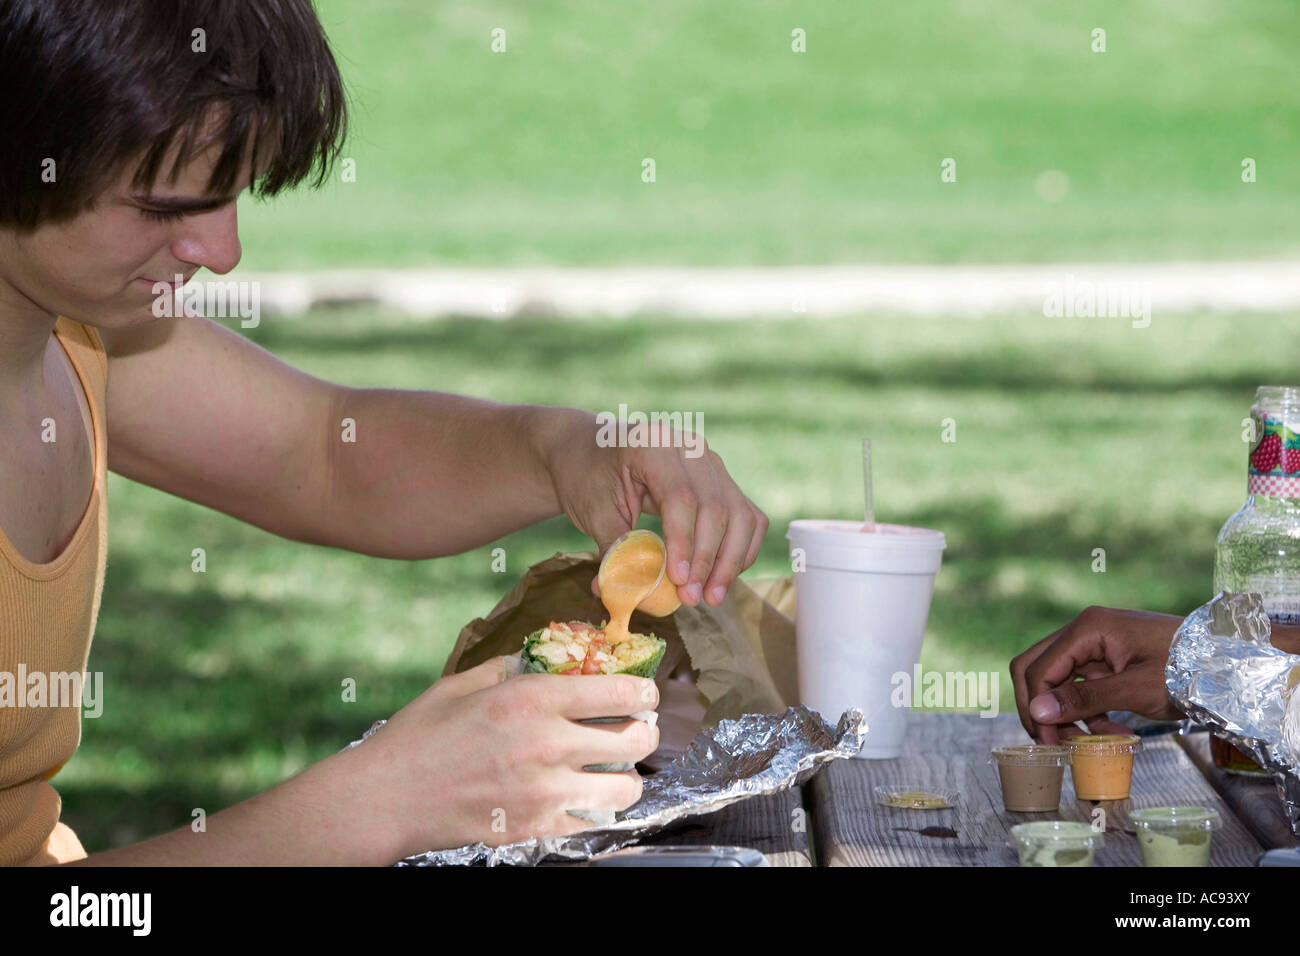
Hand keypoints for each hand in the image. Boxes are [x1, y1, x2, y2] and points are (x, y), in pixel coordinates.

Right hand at [353, 657, 660, 855]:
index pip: (619, 693)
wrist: (386, 798)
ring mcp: (545, 791)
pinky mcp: (537, 827)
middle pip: (634, 739)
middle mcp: (547, 744)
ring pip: (625, 787)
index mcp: (531, 699)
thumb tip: (543, 656)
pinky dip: (596, 809)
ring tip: (616, 770)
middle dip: (645, 732)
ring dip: (628, 776)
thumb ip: (510, 666)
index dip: (644, 691)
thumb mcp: (462, 685)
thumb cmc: (418, 738)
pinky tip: (585, 797)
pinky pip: (593, 821)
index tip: (645, 693)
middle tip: (639, 730)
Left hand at [542, 412, 767, 607]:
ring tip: (711, 596)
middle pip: (716, 507)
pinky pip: (746, 516)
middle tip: (692, 597)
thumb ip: (615, 549)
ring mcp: (710, 461)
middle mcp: (690, 447)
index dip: (684, 543)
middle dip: (708, 560)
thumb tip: (623, 593)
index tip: (678, 580)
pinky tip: (721, 577)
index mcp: (652, 445)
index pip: (681, 497)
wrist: (588, 451)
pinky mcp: (721, 479)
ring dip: (730, 560)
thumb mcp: (593, 511)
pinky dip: (740, 549)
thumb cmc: (587, 478)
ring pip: (740, 514)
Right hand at [1010, 606, 1186, 743]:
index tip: (1048, 741)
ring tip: (1089, 743)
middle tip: (1052, 741)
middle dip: (1042, 708)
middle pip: (1038, 669)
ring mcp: (1095, 646)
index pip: (1039, 668)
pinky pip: (1082, 688)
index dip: (1036, 706)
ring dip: (1068, 714)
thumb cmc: (1187, 670)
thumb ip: (1085, 699)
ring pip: (1059, 682)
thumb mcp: (1135, 689)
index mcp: (1087, 629)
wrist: (1226, 664)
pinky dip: (1089, 713)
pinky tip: (1113, 732)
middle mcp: (1085, 632)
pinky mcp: (1107, 662)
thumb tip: (1038, 712)